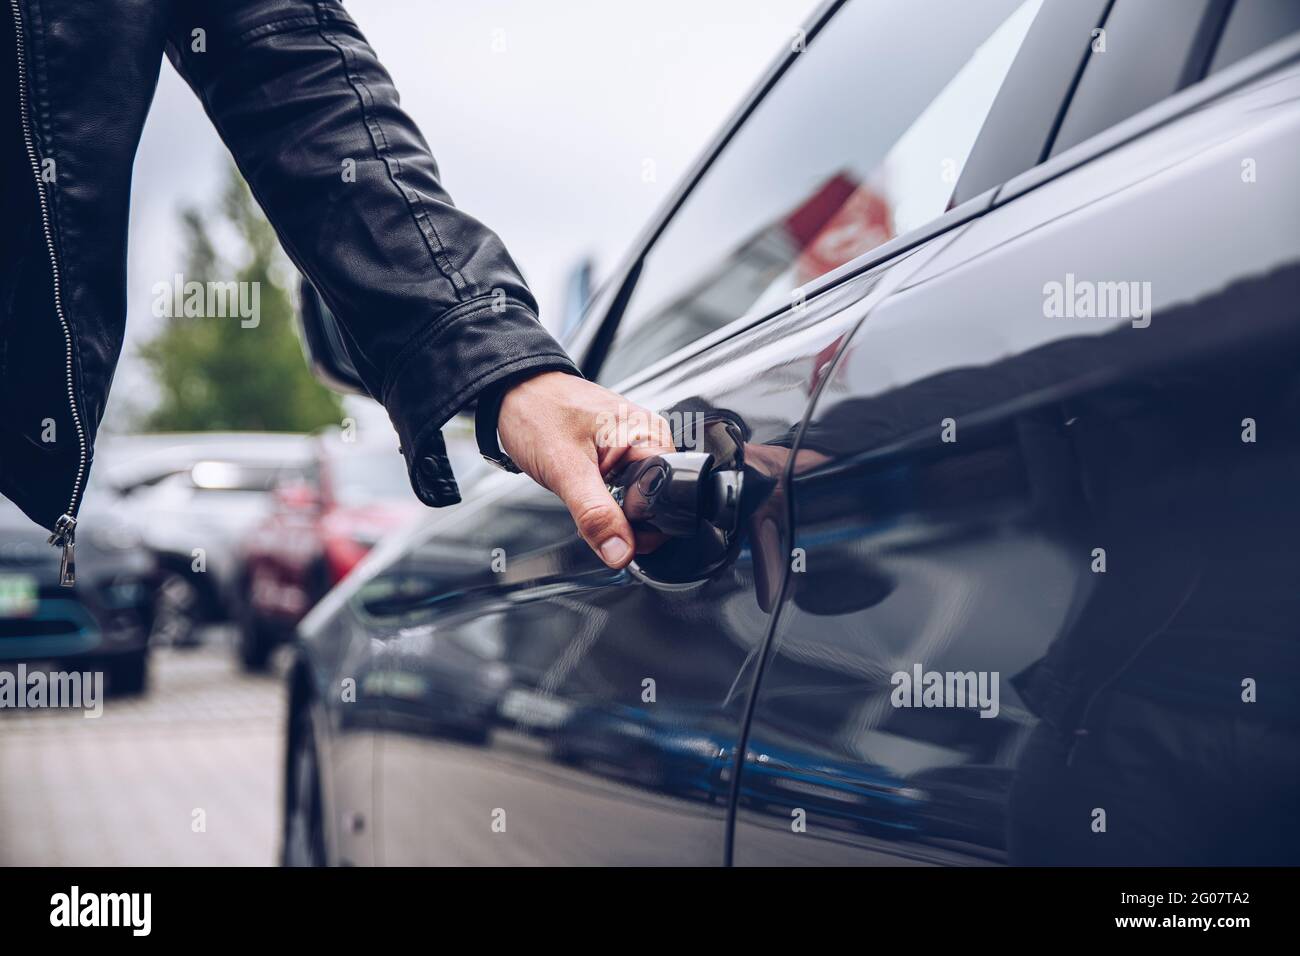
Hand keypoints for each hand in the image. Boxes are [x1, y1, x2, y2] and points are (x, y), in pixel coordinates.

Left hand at [496, 371, 675, 567]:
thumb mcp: (565, 469)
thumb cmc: (537, 413)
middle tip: (588, 500)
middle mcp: (649, 439)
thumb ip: (595, 514)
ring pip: (636, 501)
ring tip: (582, 485)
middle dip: (622, 519)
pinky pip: (622, 489)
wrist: (514, 392)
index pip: (668, 500)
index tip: (612, 527)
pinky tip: (584, 483)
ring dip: (609, 509)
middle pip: (655, 505)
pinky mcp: (619, 453)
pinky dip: (602, 497)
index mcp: (649, 436)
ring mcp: (635, 446)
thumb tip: (621, 552)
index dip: (643, 525)